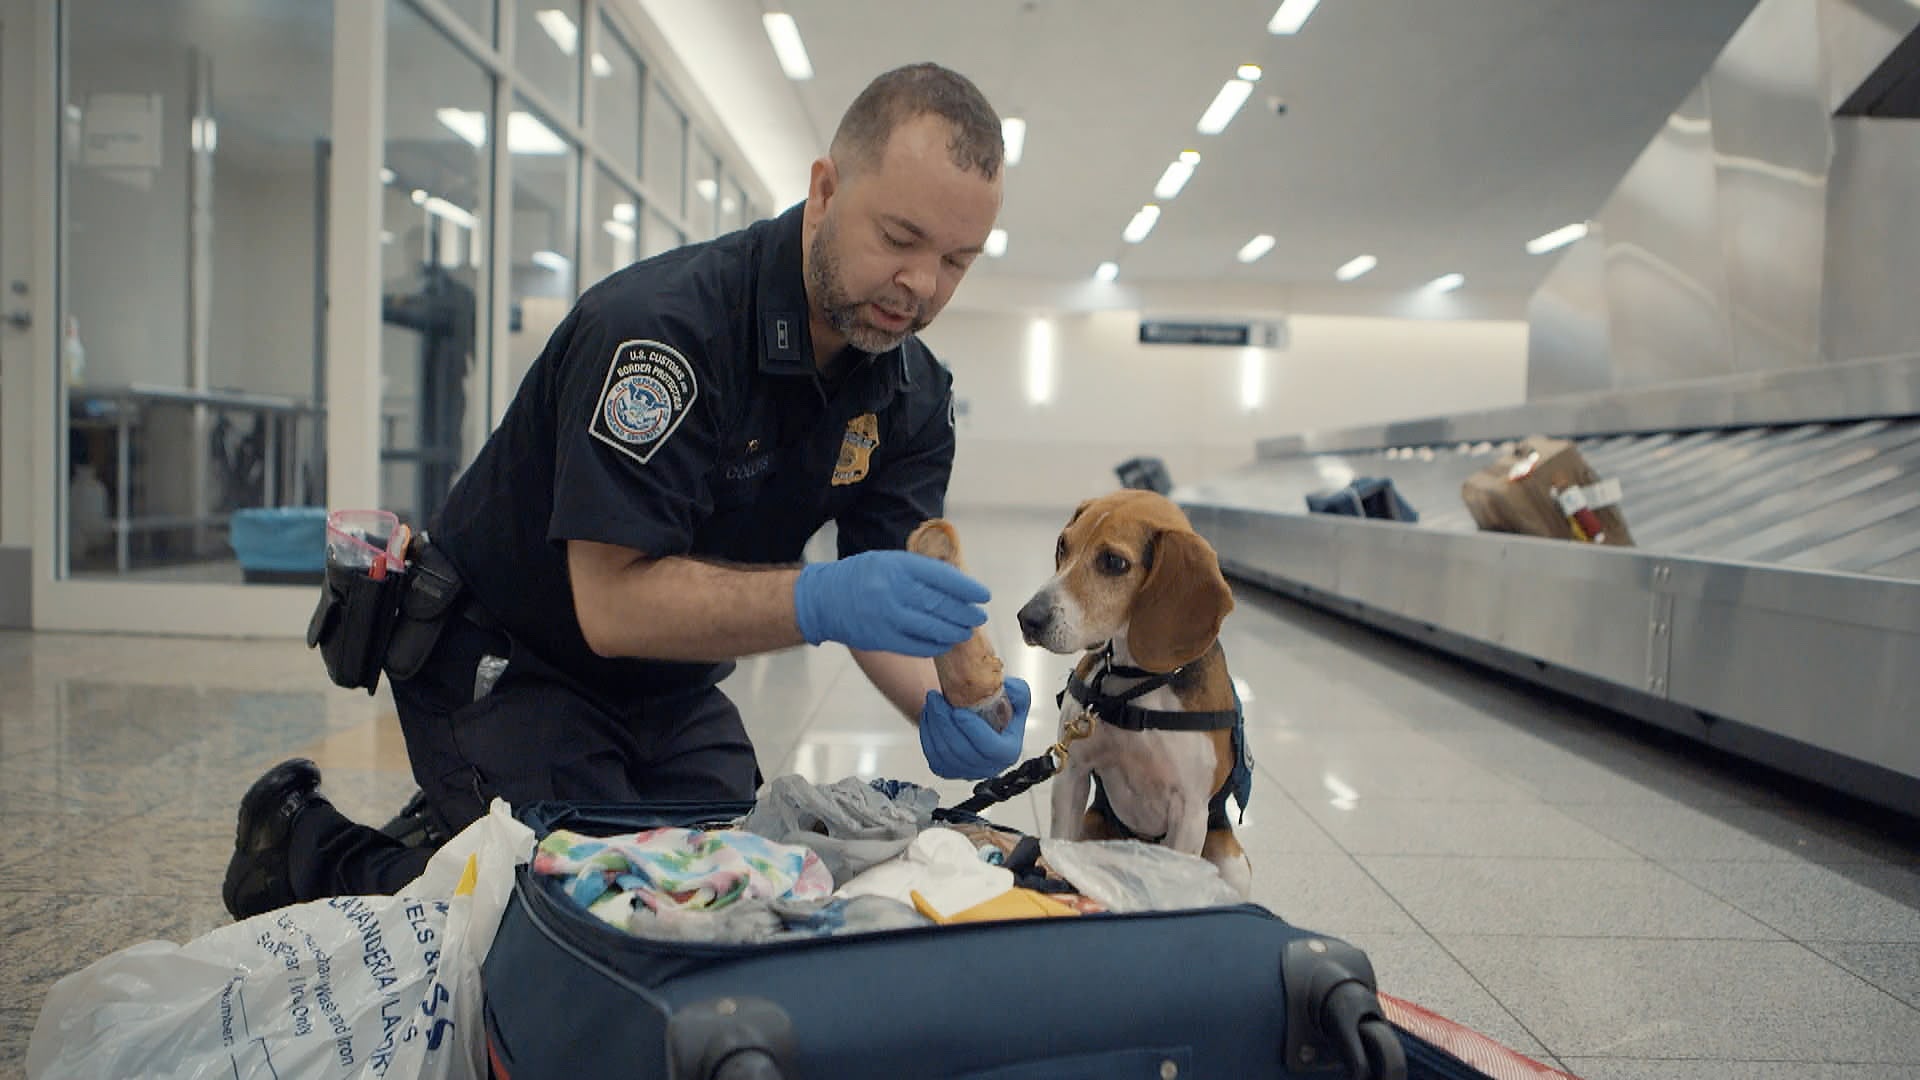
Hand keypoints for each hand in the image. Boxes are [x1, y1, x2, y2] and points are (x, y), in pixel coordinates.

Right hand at [793, 551, 988, 656]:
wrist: (824, 599)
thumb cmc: (863, 577)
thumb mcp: (890, 561)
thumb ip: (919, 571)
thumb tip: (958, 585)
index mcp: (898, 566)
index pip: (943, 578)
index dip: (968, 589)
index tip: (984, 596)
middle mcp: (893, 590)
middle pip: (941, 605)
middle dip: (965, 613)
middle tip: (979, 617)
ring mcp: (887, 617)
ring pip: (932, 628)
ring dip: (955, 632)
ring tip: (966, 632)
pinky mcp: (882, 639)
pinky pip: (917, 646)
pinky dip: (935, 646)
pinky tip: (945, 643)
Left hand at [919, 677, 1030, 778]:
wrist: (980, 721)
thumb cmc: (999, 710)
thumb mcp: (1016, 698)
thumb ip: (1018, 692)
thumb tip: (1007, 687)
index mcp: (1008, 752)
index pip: (991, 747)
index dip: (974, 731)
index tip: (959, 711)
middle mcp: (988, 768)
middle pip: (962, 750)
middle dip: (945, 722)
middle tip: (936, 698)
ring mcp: (966, 772)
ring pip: (944, 753)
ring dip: (934, 725)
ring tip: (931, 701)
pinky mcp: (947, 770)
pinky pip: (932, 754)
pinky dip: (927, 733)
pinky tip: (929, 714)